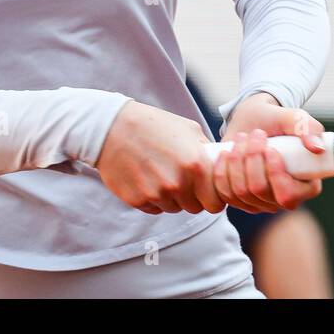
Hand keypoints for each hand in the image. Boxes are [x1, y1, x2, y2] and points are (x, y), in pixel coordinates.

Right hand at [95, 101, 224, 215]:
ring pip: (174, 208)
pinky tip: (148, 177)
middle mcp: (178, 183)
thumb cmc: (153, 125)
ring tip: (162, 173)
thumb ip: (207, 152)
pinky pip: (155, 208)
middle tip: (184, 180)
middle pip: (195, 208)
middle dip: (193, 197)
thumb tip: (221, 166)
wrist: (112, 128)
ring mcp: (156, 194)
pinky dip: (154, 198)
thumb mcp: (189, 129)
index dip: (214, 198)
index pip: (216, 203)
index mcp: (196, 165)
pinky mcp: (138, 200)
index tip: (208, 192)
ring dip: (173, 197)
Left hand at [216, 93, 325, 213]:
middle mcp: (284, 199)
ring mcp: (261, 202)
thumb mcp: (293, 117)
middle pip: (260, 191)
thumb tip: (317, 148)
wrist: (253, 121)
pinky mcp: (239, 200)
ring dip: (237, 160)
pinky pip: (224, 192)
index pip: (289, 196)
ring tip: (243, 138)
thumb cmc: (277, 120)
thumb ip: (307, 127)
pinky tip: (228, 152)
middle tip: (256, 134)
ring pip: (241, 191)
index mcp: (306, 185)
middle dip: (253, 158)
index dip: (276, 174)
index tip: (270, 149)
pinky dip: (223, 169)